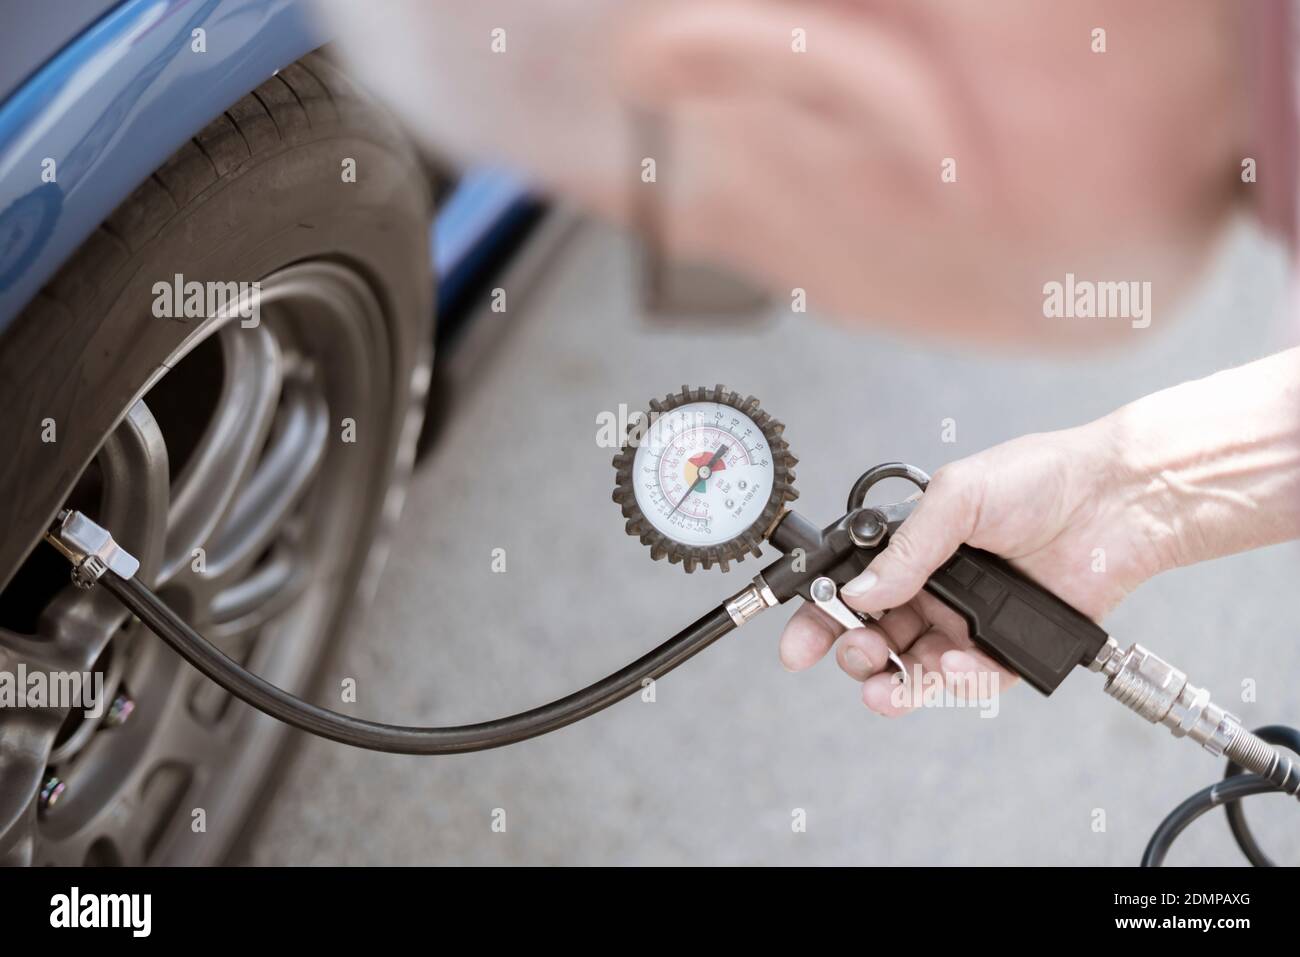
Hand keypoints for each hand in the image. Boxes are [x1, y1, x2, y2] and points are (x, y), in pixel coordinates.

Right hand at [780, 349, 1299, 714]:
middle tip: (855, 654)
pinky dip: (956, 680)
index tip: (798, 644)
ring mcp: (972, 618)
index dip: (820, 617)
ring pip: (917, 668)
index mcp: (915, 547)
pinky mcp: (1012, 645)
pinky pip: (973, 678)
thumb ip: (904, 549)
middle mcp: (937, 587)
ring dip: (894, 683)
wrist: (1118, 499)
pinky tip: (953, 666)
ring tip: (885, 688)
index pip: (852, 588)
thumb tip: (858, 591)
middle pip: (877, 637)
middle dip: (855, 653)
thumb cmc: (1041, 478)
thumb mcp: (957, 496)